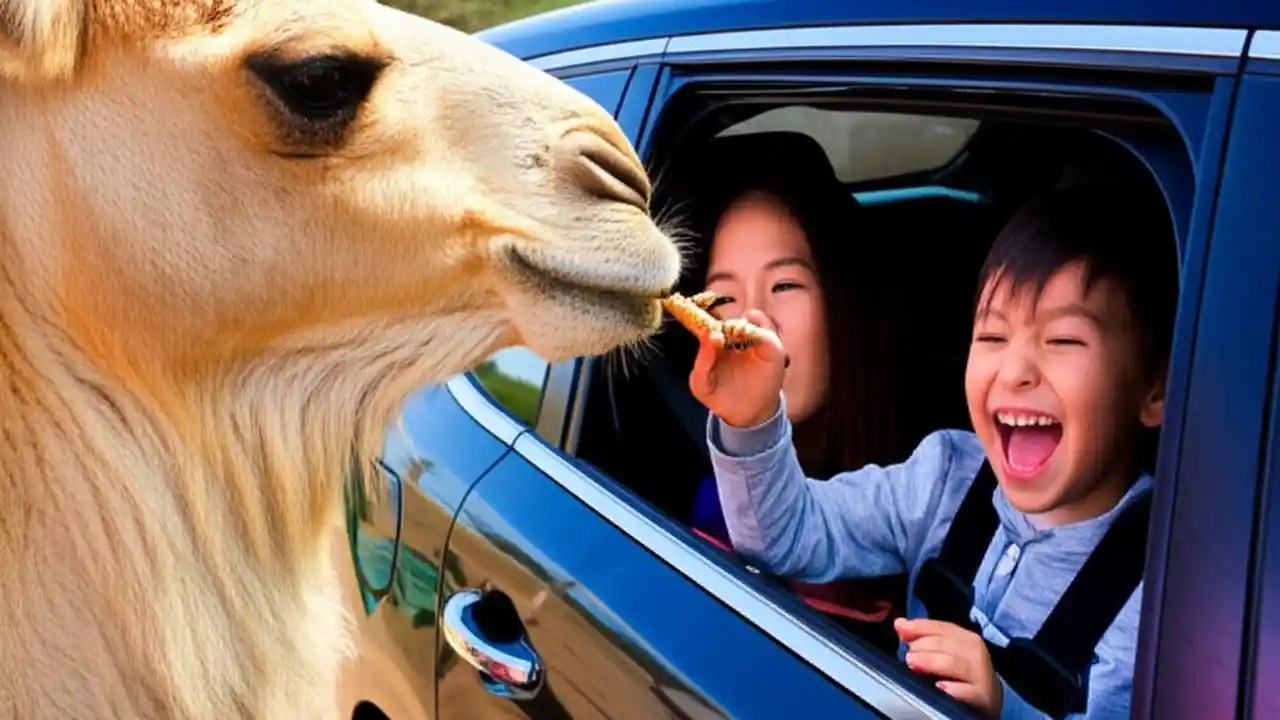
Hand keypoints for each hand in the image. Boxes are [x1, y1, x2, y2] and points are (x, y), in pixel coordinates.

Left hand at [688, 309, 786, 428]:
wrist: (743, 416)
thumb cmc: (720, 397)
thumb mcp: (702, 385)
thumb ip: (701, 363)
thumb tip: (707, 339)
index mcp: (719, 343)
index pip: (715, 323)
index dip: (710, 323)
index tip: (707, 332)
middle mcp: (739, 339)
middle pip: (735, 318)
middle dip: (728, 323)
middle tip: (721, 334)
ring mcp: (757, 343)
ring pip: (755, 320)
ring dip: (745, 324)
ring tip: (736, 333)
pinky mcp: (772, 351)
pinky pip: (769, 336)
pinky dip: (760, 333)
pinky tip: (749, 338)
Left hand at [896, 617, 1002, 716]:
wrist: (987, 701)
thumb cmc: (960, 675)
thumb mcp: (944, 654)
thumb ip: (923, 638)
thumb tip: (900, 623)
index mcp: (967, 639)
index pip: (942, 628)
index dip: (920, 626)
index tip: (901, 629)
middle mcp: (977, 654)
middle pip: (949, 644)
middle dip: (925, 645)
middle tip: (908, 654)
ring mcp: (982, 677)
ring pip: (955, 664)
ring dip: (932, 662)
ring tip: (914, 664)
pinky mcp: (984, 698)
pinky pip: (969, 692)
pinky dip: (954, 689)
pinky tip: (940, 687)